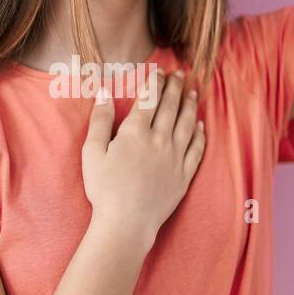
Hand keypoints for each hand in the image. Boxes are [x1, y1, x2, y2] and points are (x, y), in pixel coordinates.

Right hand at [80, 67, 205, 243]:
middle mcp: (160, 140)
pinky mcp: (184, 175)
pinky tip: (200, 126)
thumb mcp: (92, 152)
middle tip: (180, 74)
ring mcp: (175, 157)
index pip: (150, 98)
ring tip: (193, 92)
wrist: (126, 223)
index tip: (159, 71)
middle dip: (176, 87)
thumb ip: (100, 120)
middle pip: (172, 106)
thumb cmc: (104, 189)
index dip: (155, 82)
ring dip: (191, 105)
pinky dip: (200, 135)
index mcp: (136, 132)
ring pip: (187, 124)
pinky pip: (196, 149)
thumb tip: (103, 92)